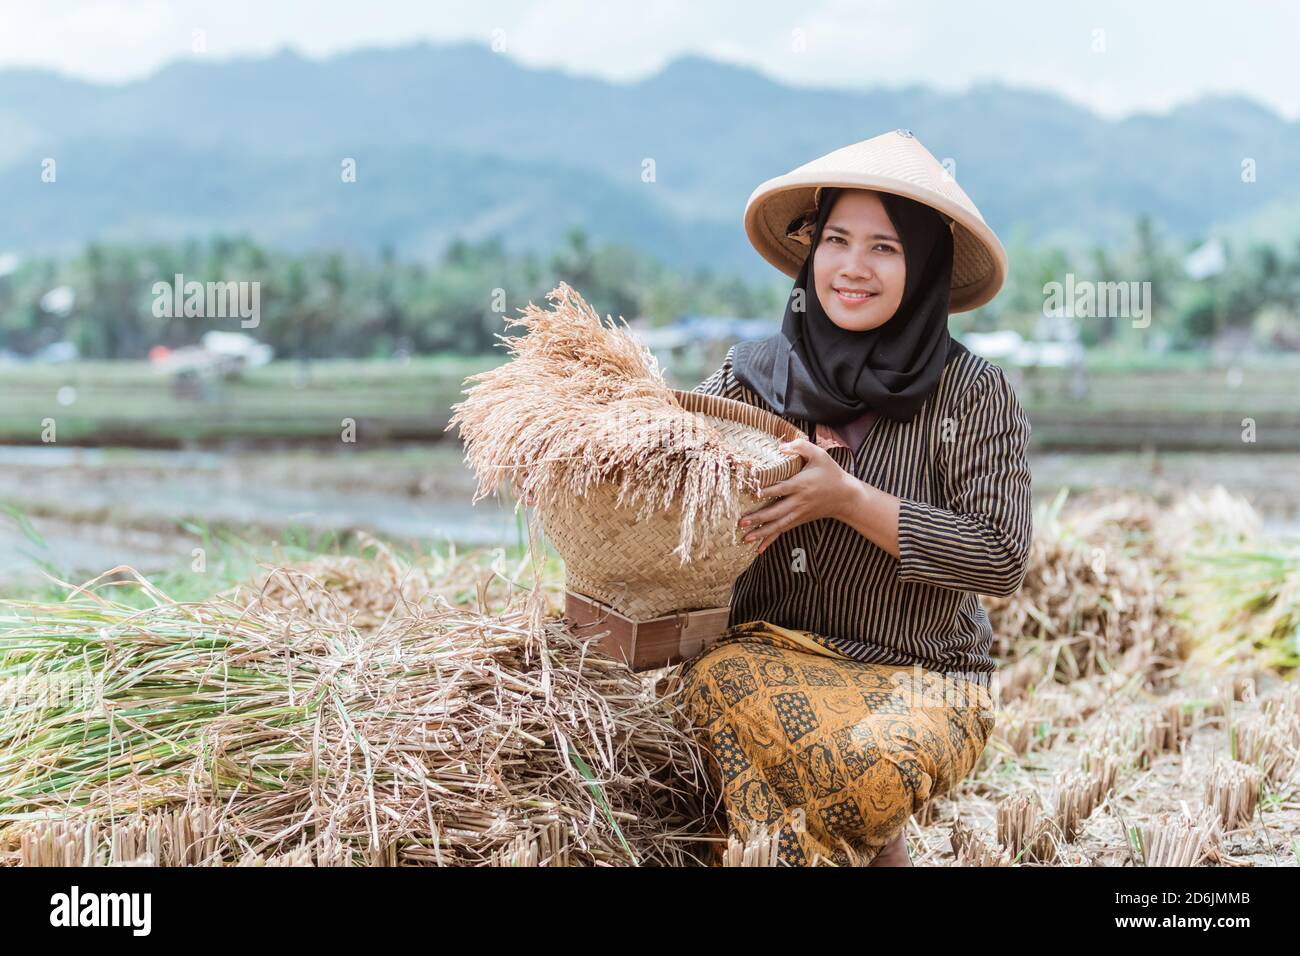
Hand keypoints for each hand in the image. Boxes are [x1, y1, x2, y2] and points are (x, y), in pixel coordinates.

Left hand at [738, 437, 859, 554]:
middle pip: (777, 512)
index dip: (769, 491)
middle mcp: (799, 501)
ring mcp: (799, 513)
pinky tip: (758, 549)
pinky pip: (783, 530)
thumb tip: (781, 446)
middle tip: (742, 521)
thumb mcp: (819, 454)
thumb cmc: (831, 472)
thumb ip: (801, 446)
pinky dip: (771, 540)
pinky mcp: (799, 520)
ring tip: (744, 538)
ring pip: (778, 525)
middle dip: (759, 518)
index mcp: (802, 484)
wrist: (845, 496)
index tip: (755, 493)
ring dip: (761, 532)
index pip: (783, 489)